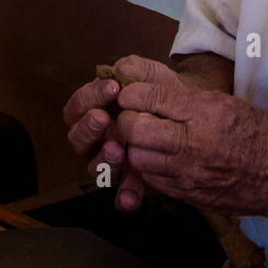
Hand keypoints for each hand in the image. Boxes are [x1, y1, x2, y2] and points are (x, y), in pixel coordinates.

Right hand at [63, 55, 183, 212]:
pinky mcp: (130, 178)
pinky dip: (125, 196)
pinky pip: (121, 193)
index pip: (78, 106)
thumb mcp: (152, 75)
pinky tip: (132, 198)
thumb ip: (136, 69)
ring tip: (117, 150)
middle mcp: (97, 138)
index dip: (89, 97)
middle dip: (88, 129)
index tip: (111, 88)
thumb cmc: (162, 91)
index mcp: (94, 110)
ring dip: (103, 159)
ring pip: (94, 166)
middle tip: (103, 118)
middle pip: (78, 139)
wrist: (189, 111)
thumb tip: (120, 69)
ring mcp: (111, 160)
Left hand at [113, 82, 267, 216]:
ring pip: (137, 157)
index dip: (132, 94)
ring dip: (134, 146)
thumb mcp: (230, 104)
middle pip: (134, 129)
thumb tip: (152, 95)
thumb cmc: (265, 135)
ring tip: (144, 140)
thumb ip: (189, 102)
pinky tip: (159, 160)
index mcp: (208, 113)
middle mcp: (195, 143)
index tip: (130, 94)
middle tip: (132, 117)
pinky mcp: (189, 195)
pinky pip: (151, 180)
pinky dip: (148, 168)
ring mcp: (190, 173)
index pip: (151, 98)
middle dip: (126, 120)